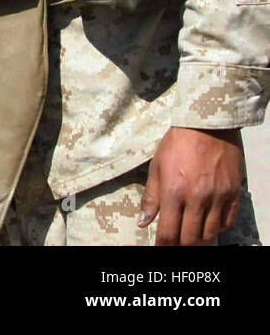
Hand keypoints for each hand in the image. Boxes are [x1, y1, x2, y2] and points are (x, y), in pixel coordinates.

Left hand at [139, 127, 243, 244]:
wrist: (206, 127)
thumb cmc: (177, 144)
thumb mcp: (156, 168)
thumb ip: (151, 198)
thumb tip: (142, 222)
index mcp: (174, 192)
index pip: (168, 232)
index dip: (163, 245)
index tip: (160, 248)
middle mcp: (197, 198)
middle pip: (190, 238)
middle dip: (180, 245)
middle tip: (175, 243)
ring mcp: (218, 197)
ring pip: (209, 234)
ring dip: (199, 239)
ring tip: (191, 235)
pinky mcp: (233, 194)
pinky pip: (226, 222)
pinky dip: (216, 228)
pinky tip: (207, 223)